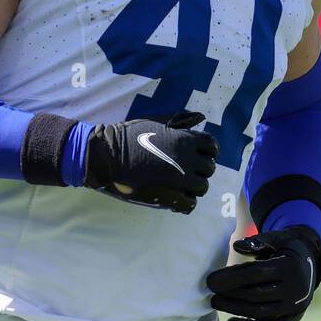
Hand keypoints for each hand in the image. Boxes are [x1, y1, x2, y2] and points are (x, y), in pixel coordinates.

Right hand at [85, 111, 217, 213]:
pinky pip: (190, 203)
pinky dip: (187, 202)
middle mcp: (187, 159)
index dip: (209, 150)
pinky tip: (178, 198)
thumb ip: (181, 120)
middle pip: (210, 168)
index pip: (212, 146)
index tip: (201, 153)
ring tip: (183, 184)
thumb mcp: (157, 121)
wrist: (108, 155)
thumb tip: (201, 117)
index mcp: (185, 140)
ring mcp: (179, 179)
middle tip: (190, 170)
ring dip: (195, 186)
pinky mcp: (168, 196)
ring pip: (202, 187)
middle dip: (202, 169)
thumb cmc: (130, 135)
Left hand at [205, 226, 320, 320]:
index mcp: (290, 266)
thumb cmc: (284, 247)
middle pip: (256, 295)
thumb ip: (256, 241)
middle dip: (230, 294)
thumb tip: (236, 247)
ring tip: (216, 303)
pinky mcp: (294, 318)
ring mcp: (296, 306)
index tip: (210, 280)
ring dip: (235, 310)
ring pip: (261, 313)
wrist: (310, 262)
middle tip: (211, 293)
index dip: (231, 278)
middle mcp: (296, 289)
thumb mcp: (275, 237)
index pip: (256, 274)